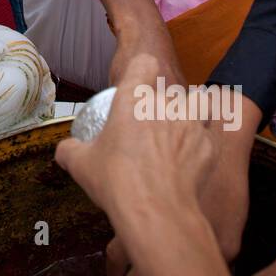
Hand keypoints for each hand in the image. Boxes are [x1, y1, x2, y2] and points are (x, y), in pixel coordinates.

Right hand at [56, 53, 238, 275]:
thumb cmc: (117, 182)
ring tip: (184, 125)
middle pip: (171, 88)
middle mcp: (165, 104)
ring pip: (201, 101)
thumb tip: (65, 150)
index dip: (142, 71)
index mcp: (133, 99)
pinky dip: (204, 140)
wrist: (155, 212)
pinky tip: (192, 154)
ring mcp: (191, 123)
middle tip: (152, 124)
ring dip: (194, 109)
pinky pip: (210, 133)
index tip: (138, 84)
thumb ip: (71, 150)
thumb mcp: (81, 165)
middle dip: (164, 103)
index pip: (145, 63)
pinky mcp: (208, 146)